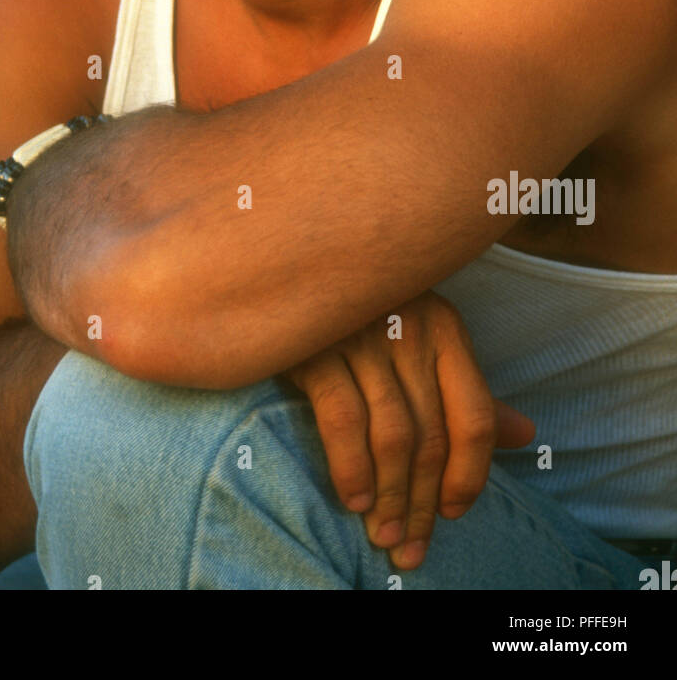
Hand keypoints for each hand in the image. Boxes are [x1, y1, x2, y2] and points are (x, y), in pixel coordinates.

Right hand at [284, 291, 534, 571]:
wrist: (291, 271)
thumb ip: (468, 392)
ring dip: (390, 497)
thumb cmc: (363, 315)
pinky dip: (351, 467)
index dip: (470, 474)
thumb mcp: (423, 342)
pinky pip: (344, 420)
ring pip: (392, 436)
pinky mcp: (317, 346)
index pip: (476, 416)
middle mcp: (411, 329)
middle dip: (422, 502)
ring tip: (382, 535)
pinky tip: (354, 500)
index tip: (452, 513)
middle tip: (409, 547)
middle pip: (432, 436)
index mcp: (445, 328)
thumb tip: (526, 435)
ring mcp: (364, 336)